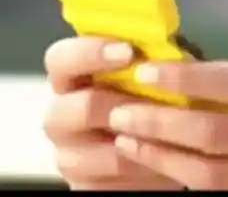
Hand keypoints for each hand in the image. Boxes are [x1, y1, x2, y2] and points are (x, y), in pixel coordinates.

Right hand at [41, 36, 184, 190]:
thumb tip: (165, 44)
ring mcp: (69, 154)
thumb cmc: (154, 100)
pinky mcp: (84, 186)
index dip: (89, 53)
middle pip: (70, 108)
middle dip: (116, 105)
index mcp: (72, 78)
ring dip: (134, 144)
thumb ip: (147, 58)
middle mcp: (62, 114)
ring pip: (90, 153)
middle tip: (151, 102)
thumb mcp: (151, 74)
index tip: (128, 51)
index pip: (60, 59)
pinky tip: (165, 162)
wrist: (164, 148)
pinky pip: (107, 183)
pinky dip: (140, 171)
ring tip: (167, 134)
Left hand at [107, 60, 227, 189]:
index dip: (189, 76)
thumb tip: (206, 82)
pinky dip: (192, 185)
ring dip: (163, 157)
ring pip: (211, 174)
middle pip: (215, 131)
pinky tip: (168, 173)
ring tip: (130, 141)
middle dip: (159, 121)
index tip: (149, 70)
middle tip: (122, 110)